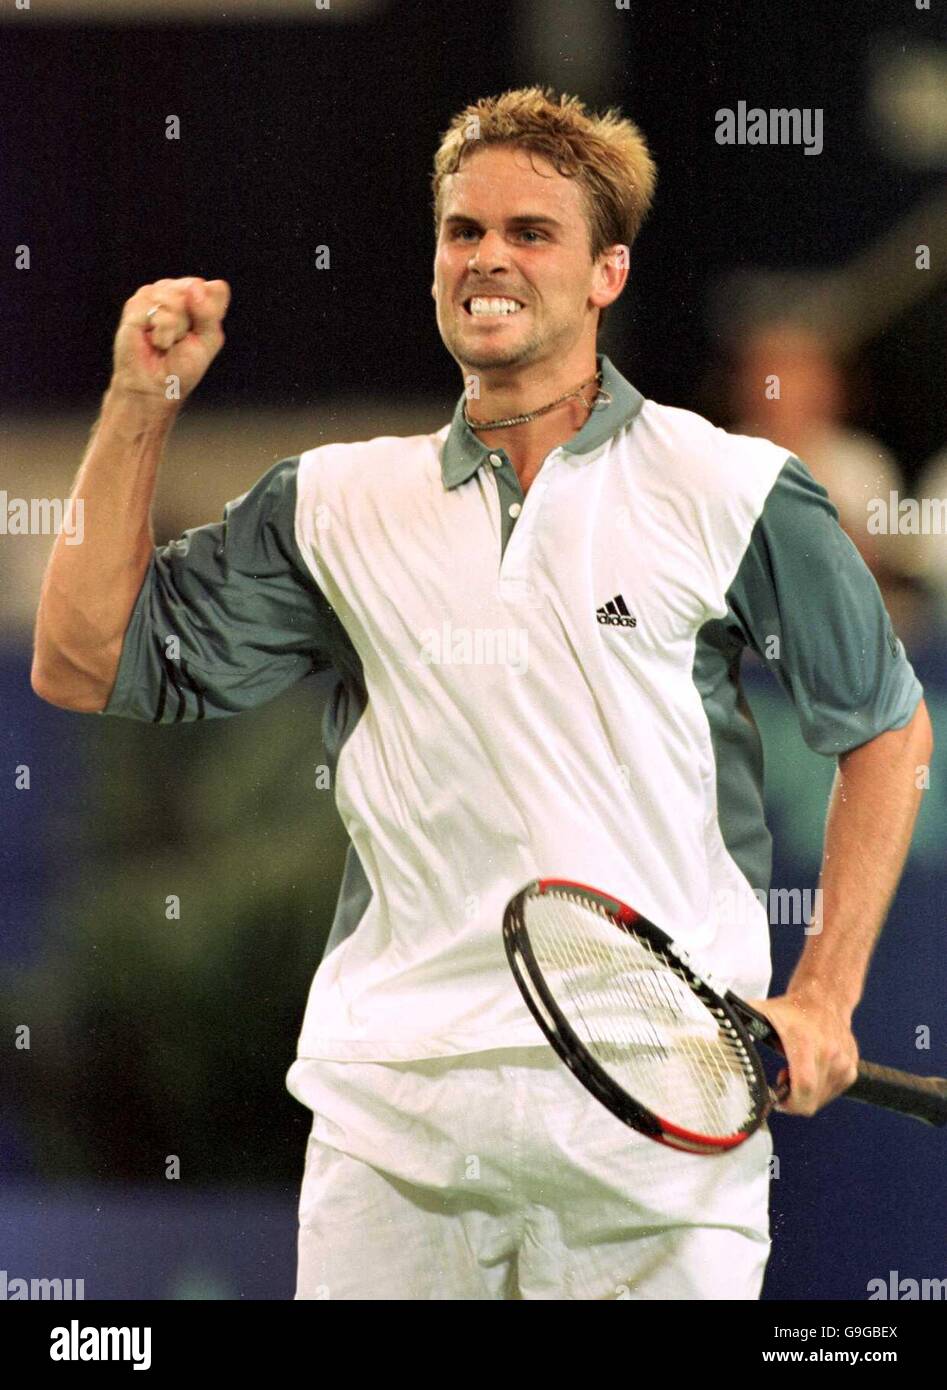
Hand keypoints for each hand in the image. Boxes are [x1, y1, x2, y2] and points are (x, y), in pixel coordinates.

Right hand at [110, 276, 230, 404]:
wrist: (155, 386)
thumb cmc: (182, 367)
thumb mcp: (209, 340)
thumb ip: (209, 312)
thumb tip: (195, 286)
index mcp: (196, 297)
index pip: (216, 289)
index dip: (211, 313)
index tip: (200, 333)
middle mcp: (174, 291)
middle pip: (195, 287)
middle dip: (192, 320)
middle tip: (181, 339)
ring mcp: (153, 295)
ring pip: (177, 298)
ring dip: (176, 328)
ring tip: (167, 342)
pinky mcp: (135, 305)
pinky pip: (160, 312)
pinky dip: (162, 333)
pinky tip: (155, 341)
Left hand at [745, 988, 859, 1115]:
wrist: (823, 999)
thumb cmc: (789, 1010)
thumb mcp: (761, 1012)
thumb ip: (737, 1023)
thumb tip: (716, 1034)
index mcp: (805, 1043)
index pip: (804, 1087)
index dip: (789, 1102)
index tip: (778, 1098)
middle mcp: (829, 1054)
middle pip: (811, 1101)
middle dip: (794, 1101)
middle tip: (783, 1082)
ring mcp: (844, 1062)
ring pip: (822, 1099)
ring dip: (807, 1094)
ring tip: (796, 1072)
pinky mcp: (851, 1068)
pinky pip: (832, 1093)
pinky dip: (820, 1090)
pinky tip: (811, 1071)